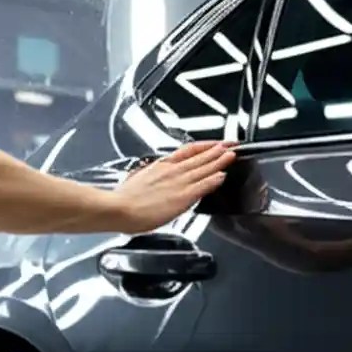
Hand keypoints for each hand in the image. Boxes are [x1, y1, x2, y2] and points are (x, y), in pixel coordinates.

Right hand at [111, 141, 236, 232]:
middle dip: (218, 149)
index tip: (214, 143)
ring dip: (220, 161)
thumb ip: (151, 175)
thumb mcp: (138, 177)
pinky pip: (203, 185)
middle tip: (231, 144)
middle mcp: (172, 170)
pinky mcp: (183, 196)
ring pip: (205, 168)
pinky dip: (214, 179)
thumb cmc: (124, 198)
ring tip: (232, 155)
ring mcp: (179, 182)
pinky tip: (222, 176)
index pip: (188, 150)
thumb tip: (154, 175)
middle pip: (200, 156)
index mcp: (161, 165)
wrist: (119, 208)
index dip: (204, 145)